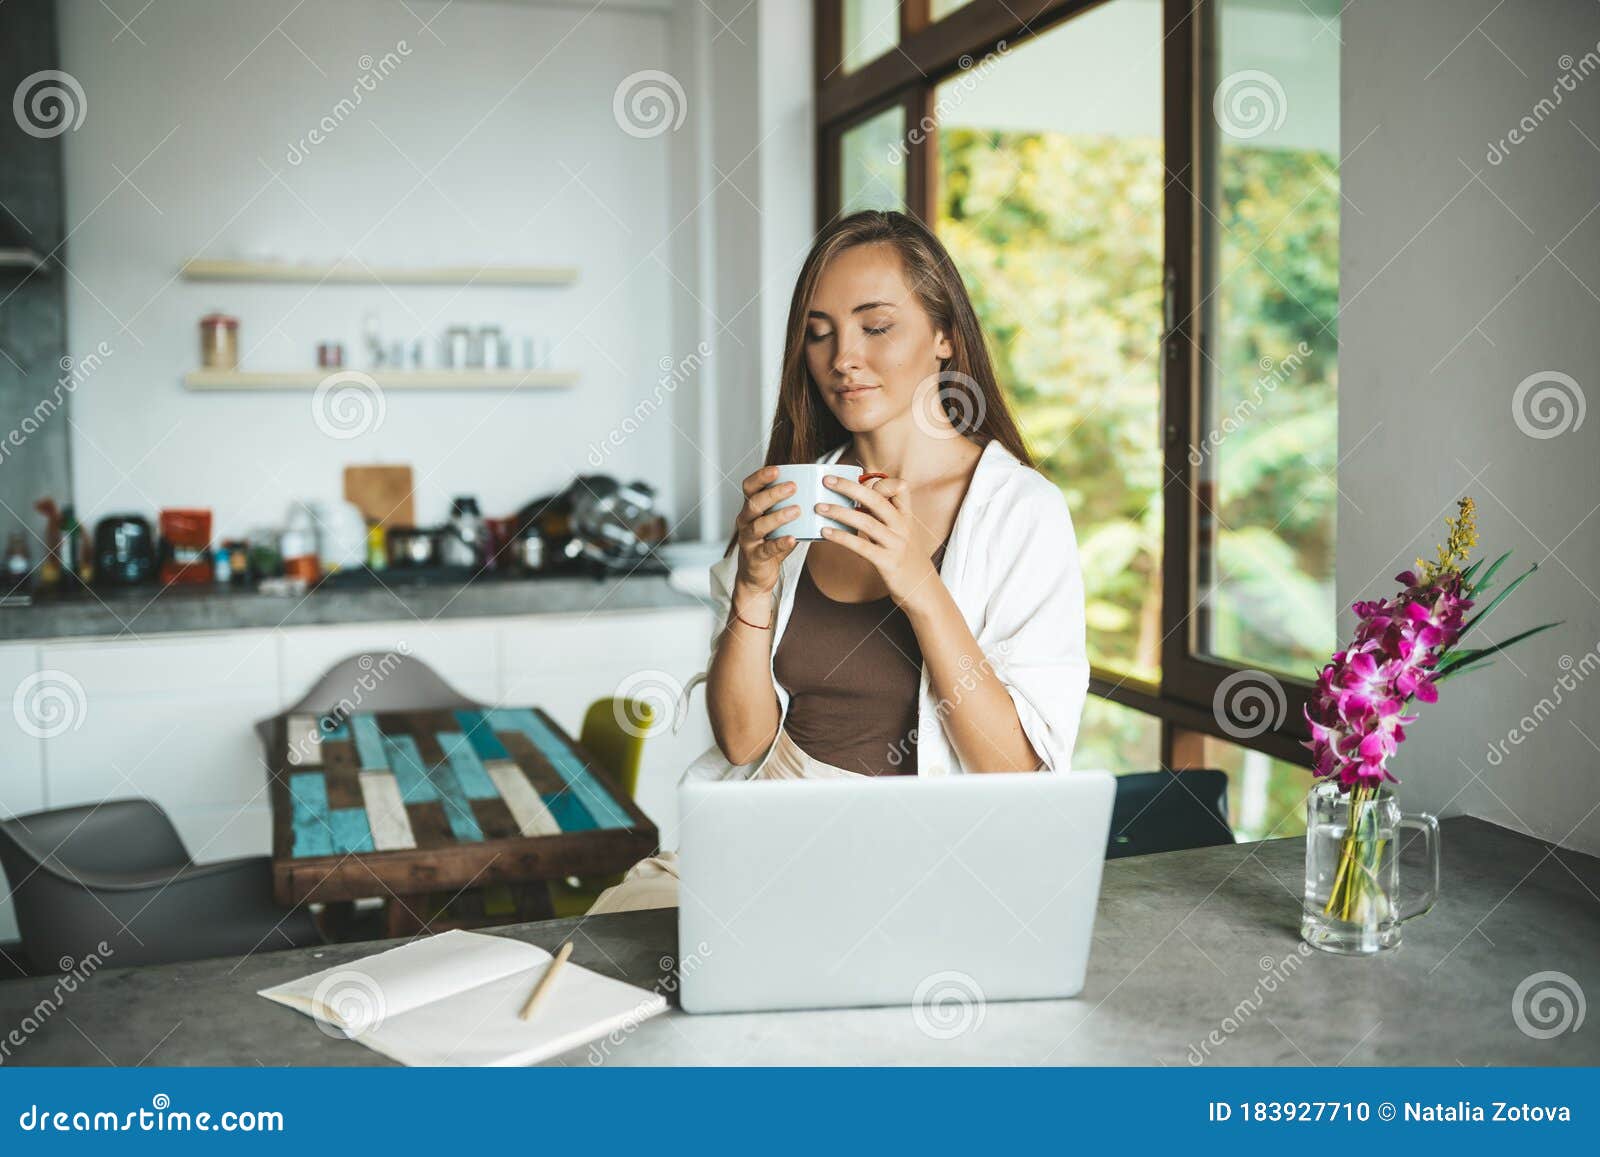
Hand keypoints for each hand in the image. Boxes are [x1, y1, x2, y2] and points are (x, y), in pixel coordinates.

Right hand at [731, 465, 800, 606]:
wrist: (756, 575)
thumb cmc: (771, 542)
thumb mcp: (779, 522)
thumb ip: (793, 506)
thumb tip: (823, 490)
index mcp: (751, 508)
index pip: (749, 487)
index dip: (760, 477)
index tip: (777, 469)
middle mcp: (745, 521)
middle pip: (754, 503)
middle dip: (774, 493)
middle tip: (794, 486)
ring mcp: (748, 540)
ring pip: (759, 525)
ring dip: (778, 516)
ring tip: (797, 510)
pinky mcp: (755, 557)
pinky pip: (767, 549)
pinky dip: (780, 543)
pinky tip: (792, 539)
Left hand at [815, 473, 940, 610]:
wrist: (924, 590)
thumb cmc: (907, 560)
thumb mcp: (901, 533)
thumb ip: (884, 517)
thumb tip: (857, 502)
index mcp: (907, 516)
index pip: (901, 486)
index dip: (880, 481)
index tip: (860, 481)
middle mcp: (904, 526)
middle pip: (877, 498)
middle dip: (849, 487)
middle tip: (828, 481)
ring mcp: (897, 544)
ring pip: (866, 521)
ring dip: (839, 512)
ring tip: (819, 507)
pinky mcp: (888, 562)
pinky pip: (861, 546)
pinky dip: (841, 537)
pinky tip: (825, 532)